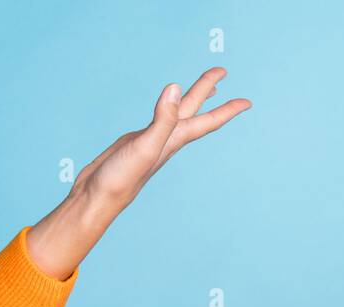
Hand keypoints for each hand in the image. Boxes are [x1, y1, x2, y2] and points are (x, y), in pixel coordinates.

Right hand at [26, 67, 249, 279]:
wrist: (96, 198)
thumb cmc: (120, 179)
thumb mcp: (145, 146)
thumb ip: (162, 119)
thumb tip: (175, 88)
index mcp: (173, 141)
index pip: (206, 121)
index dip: (227, 110)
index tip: (247, 102)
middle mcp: (166, 140)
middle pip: (193, 110)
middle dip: (208, 90)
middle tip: (222, 71)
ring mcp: (151, 141)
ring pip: (177, 114)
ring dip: (191, 100)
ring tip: (205, 88)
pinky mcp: (135, 143)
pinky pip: (158, 120)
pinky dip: (166, 109)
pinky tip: (165, 108)